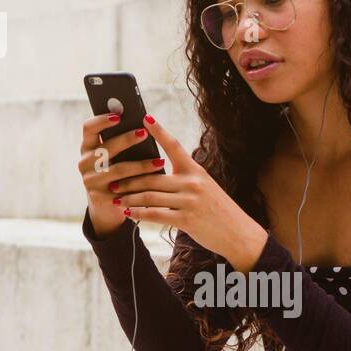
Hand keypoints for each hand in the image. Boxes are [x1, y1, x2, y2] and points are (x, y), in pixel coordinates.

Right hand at [78, 113, 166, 237]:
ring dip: (140, 165)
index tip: (119, 116)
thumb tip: (143, 123)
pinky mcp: (100, 197)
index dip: (101, 121)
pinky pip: (124, 189)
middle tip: (144, 133)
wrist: (108, 206)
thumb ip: (121, 141)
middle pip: (105, 148)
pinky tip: (155, 180)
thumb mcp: (114, 156)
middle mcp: (85, 163)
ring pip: (118, 169)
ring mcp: (90, 181)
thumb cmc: (116, 173)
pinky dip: (141, 184)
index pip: (89, 128)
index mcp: (87, 147)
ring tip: (159, 161)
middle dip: (126, 139)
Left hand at [110, 114, 267, 263]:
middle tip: (112, 181)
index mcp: (196, 170)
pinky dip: (139, 214)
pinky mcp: (186, 219)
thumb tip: (155, 171)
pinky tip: (128, 214)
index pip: (175, 146)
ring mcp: (189, 201)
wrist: (238, 232)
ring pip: (150, 196)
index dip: (159, 131)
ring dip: (129, 198)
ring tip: (115, 198)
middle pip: (152, 177)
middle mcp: (192, 182)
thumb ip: (183, 178)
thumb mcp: (204, 186)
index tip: (145, 118)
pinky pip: (155, 214)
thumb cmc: (217, 208)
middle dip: (129, 179)